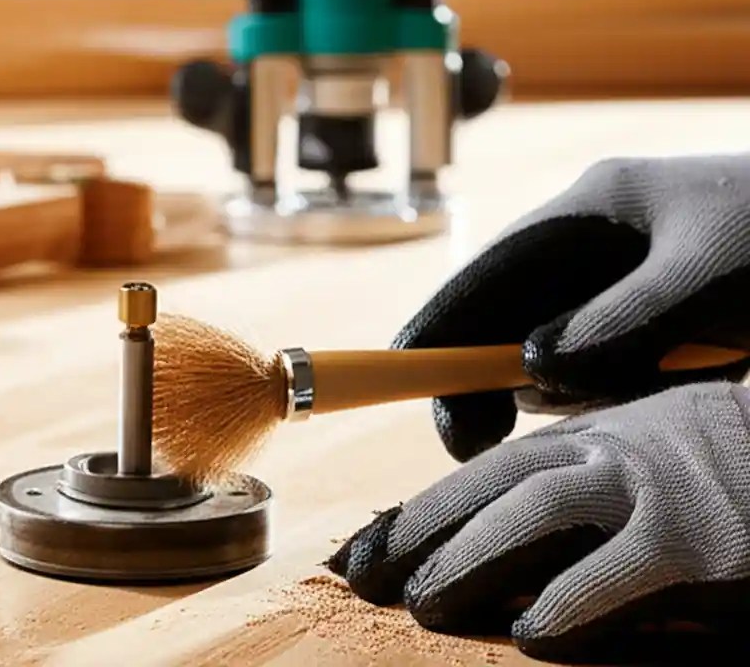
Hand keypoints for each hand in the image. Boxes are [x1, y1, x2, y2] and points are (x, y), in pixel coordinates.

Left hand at [326, 382, 749, 663]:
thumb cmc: (719, 473)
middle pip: (493, 488)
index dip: (418, 516)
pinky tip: (531, 635)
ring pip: (536, 514)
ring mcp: (656, 495)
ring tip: (422, 606)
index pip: (482, 474)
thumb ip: (567, 485)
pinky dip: (571, 604)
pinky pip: (620, 575)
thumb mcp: (636, 459)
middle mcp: (611, 455)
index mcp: (588, 440)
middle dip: (421, 534)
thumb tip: (474, 542)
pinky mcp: (703, 547)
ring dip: (470, 560)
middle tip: (362, 580)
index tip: (362, 553)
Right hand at [394, 153, 749, 460]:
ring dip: (563, 388)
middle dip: (485, 371)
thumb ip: (620, 322)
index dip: (440, 319)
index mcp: (596, 206)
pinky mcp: (657, 322)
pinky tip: (663, 384)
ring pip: (554, 350)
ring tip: (631, 390)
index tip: (407, 372)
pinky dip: (611, 392)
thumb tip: (532, 374)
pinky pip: (605, 367)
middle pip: (506, 314)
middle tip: (471, 437)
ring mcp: (624, 283)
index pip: (490, 268)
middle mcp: (596, 243)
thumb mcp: (711, 275)